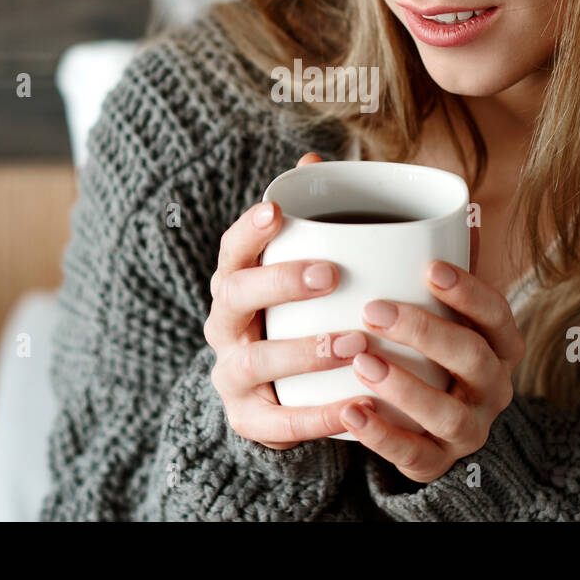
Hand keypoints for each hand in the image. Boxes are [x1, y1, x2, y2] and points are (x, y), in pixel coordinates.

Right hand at [205, 152, 375, 450]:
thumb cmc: (295, 318)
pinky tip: (354, 405)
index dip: (248, 231)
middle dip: (279, 283)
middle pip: (234, 299)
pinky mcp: (250, 421)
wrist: (276, 398)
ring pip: (254, 362)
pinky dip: (317, 416)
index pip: (231, 252)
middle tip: (330, 274)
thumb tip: (313, 157)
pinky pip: (279, 422)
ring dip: (303, 351)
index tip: (276, 209)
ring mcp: (232, 377)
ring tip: (354, 342)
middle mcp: (224, 328)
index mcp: (235, 285)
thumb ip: (311, 221)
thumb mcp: (299, 271)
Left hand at [342, 259, 525, 484]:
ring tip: (362, 362)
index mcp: (499, 345)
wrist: (417, 422)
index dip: (469, 291)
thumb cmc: (421, 344)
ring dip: (405, 387)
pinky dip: (381, 436)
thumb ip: (425, 254)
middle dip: (425, 332)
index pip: (497, 314)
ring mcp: (468, 430)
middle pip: (473, 359)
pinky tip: (349, 410)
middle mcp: (493, 388)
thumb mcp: (432, 303)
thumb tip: (390, 187)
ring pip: (448, 413)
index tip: (430, 267)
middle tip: (373, 310)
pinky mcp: (436, 462)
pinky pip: (414, 456)